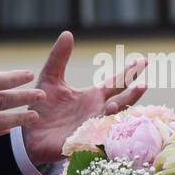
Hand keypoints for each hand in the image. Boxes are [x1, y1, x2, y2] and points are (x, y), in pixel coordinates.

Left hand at [20, 31, 147, 164]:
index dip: (130, 71)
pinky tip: (101, 128)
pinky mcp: (79, 141)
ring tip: (115, 104)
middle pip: (120, 102)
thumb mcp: (50, 79)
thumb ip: (59, 58)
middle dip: (132, 95)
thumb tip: (67, 33)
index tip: (144, 60)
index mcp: (93, 96)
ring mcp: (91, 127)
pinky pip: (93, 138)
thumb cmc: (43, 107)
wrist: (30, 135)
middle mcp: (97, 111)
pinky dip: (98, 133)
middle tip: (143, 85)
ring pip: (109, 121)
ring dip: (114, 115)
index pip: (117, 82)